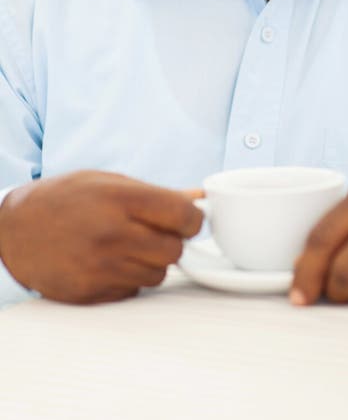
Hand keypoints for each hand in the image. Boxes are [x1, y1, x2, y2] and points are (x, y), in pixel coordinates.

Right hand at [0, 171, 203, 303]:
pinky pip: (132, 291)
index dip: (192, 219)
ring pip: (157, 275)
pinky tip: (110, 262)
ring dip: (151, 262)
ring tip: (128, 246)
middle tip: (155, 233)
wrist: (14, 229)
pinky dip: (129, 279)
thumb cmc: (63, 199)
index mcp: (120, 200)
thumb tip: (200, 198)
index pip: (183, 216)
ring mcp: (100, 268)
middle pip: (174, 250)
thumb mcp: (109, 182)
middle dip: (172, 242)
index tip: (186, 219)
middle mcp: (111, 235)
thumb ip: (157, 194)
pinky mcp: (90, 294)